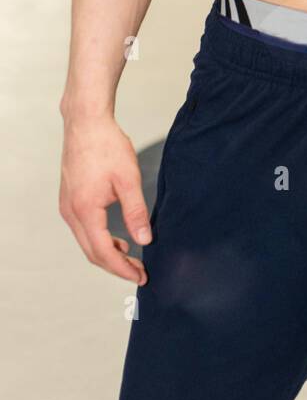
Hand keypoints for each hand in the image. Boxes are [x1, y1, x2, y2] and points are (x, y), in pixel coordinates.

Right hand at [59, 114, 151, 284]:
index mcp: (85, 210)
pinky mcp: (69, 199)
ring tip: (131, 258)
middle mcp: (71, 212)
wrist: (86, 123)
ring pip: (86, 242)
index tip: (140, 276)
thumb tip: (145, 240)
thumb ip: (136, 212)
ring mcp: (67, 207)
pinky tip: (117, 238)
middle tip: (138, 272)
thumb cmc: (106, 146)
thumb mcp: (128, 179)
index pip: (103, 252)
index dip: (122, 269)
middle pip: (91, 252)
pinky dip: (99, 239)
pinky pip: (83, 229)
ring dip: (107, 254)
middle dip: (115, 266)